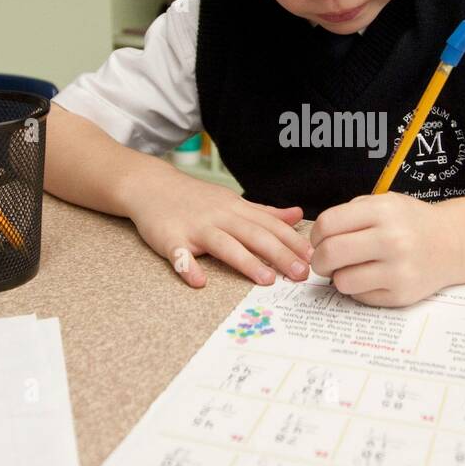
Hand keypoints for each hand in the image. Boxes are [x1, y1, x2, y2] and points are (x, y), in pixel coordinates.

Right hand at [127, 167, 312, 287]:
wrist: (150, 185)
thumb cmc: (194, 198)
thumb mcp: (232, 201)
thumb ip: (264, 212)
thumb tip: (296, 216)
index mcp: (236, 210)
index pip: (271, 226)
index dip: (293, 242)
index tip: (314, 258)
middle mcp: (220, 217)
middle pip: (255, 236)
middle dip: (280, 254)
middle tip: (301, 274)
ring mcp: (194, 227)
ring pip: (224, 244)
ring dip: (245, 262)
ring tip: (266, 280)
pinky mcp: (169, 238)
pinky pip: (179, 253)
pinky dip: (187, 266)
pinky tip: (198, 280)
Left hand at [310, 192, 456, 306]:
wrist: (452, 243)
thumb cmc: (411, 223)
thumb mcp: (385, 202)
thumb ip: (351, 214)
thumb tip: (317, 240)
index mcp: (384, 211)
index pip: (328, 224)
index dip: (315, 234)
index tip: (319, 240)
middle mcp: (392, 240)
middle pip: (330, 253)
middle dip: (319, 260)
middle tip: (324, 260)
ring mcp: (399, 270)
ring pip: (342, 281)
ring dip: (339, 276)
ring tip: (351, 268)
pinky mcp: (402, 294)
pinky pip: (360, 296)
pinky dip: (358, 288)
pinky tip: (371, 277)